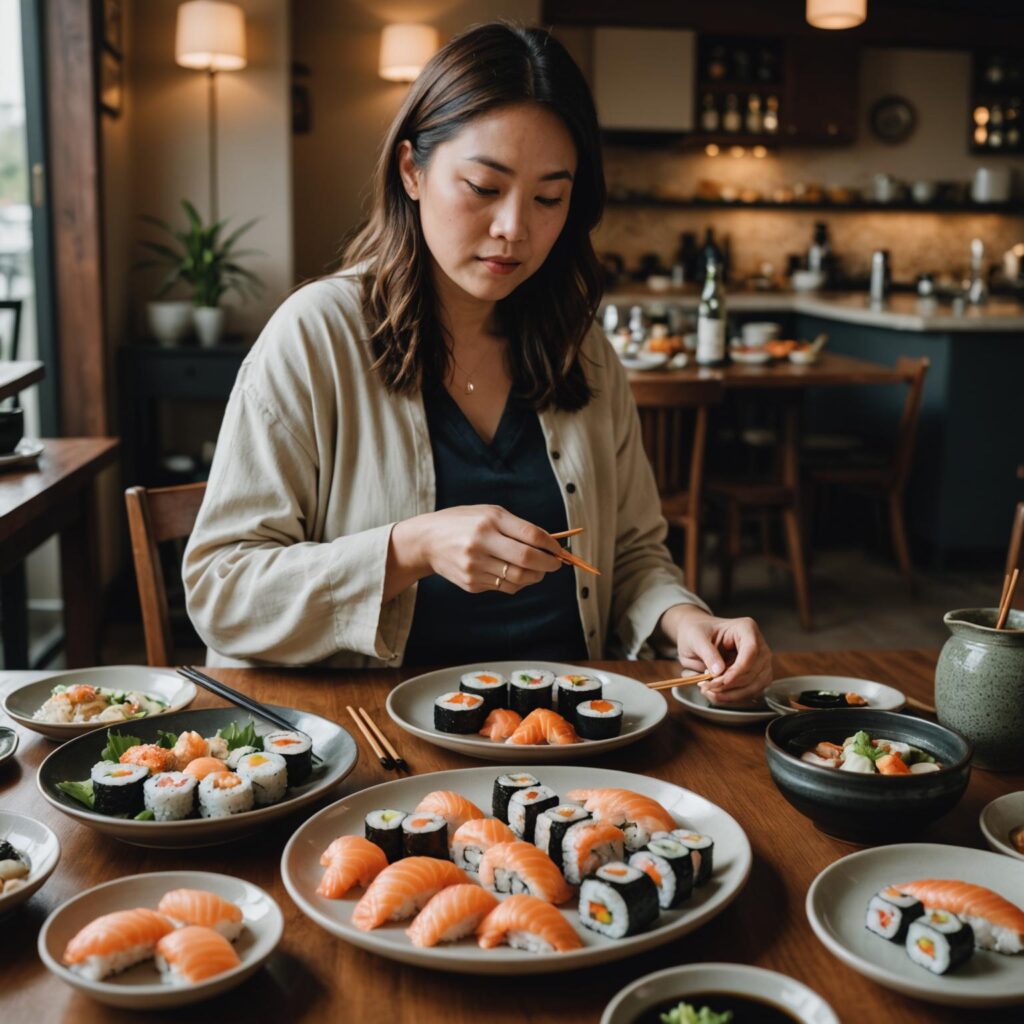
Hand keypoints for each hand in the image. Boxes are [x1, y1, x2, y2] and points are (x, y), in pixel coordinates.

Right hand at [396, 505, 564, 594]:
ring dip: (535, 576)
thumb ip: (518, 527)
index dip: (551, 545)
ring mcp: (475, 566)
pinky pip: (505, 587)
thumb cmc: (464, 522)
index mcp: (489, 521)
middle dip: (548, 564)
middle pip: (527, 560)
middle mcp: (481, 543)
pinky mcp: (471, 583)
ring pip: (519, 578)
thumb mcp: (489, 513)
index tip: (560, 550)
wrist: (427, 541)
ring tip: (537, 570)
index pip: (531, 535)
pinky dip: (517, 582)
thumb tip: (550, 545)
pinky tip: (514, 574)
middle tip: (555, 564)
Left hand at [660, 605, 772, 704]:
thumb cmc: (697, 632)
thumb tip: (719, 671)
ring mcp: (759, 661)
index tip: (722, 681)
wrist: (695, 636)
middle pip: (753, 671)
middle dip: (730, 684)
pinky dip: (733, 696)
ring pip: (754, 685)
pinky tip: (717, 694)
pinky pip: (750, 691)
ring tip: (709, 691)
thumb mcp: (696, 638)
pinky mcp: (756, 676)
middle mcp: (757, 644)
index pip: (751, 651)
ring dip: (732, 694)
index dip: (738, 669)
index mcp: (745, 628)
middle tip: (707, 686)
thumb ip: (708, 653)